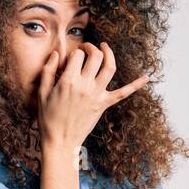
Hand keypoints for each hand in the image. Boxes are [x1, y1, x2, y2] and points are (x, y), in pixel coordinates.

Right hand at [36, 41, 149, 159]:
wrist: (60, 141)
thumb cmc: (48, 118)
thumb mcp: (42, 93)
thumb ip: (48, 70)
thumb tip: (56, 53)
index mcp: (68, 81)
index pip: (78, 55)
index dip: (75, 52)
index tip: (71, 58)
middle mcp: (85, 86)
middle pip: (95, 57)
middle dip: (91, 48)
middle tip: (86, 48)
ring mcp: (97, 95)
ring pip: (109, 68)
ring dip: (109, 54)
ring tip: (105, 47)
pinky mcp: (104, 105)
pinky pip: (123, 93)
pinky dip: (135, 85)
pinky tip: (147, 77)